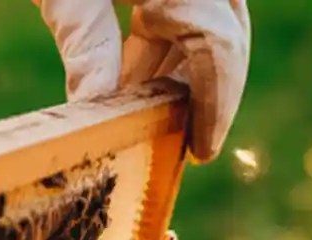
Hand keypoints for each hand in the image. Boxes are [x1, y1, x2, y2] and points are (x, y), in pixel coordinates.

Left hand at [36, 0, 250, 162]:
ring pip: (210, 28)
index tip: (200, 153)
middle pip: (225, 40)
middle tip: (183, 147)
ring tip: (143, 116)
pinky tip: (133, 80)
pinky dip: (164, 47)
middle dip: (204, 97)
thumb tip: (96, 114)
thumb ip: (86, 44)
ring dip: (177, 74)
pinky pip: (188, 11)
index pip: (216, 44)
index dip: (214, 106)